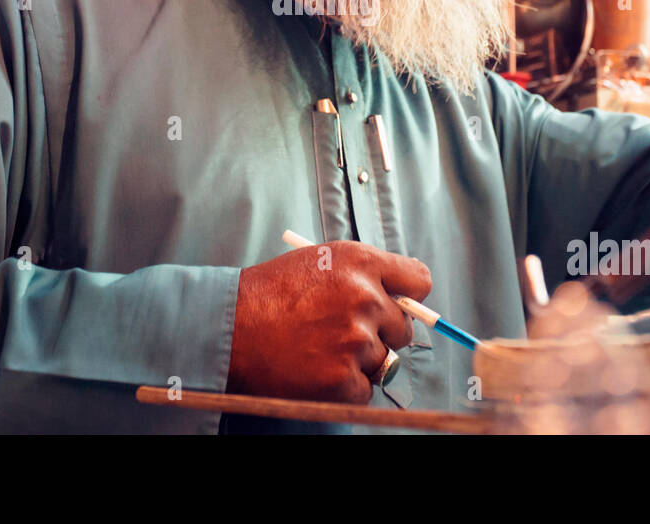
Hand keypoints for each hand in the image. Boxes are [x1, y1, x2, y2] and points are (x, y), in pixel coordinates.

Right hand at [228, 240, 431, 402]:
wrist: (230, 329)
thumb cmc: (271, 293)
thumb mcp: (320, 261)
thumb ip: (363, 273)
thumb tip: (399, 296)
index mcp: (360, 263)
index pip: (419, 280)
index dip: (409, 295)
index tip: (397, 303)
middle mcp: (365, 299)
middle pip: (404, 327)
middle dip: (381, 332)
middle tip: (342, 332)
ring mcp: (356, 341)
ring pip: (385, 361)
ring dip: (361, 361)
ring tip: (321, 349)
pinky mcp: (343, 380)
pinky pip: (365, 390)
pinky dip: (345, 387)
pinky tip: (316, 370)